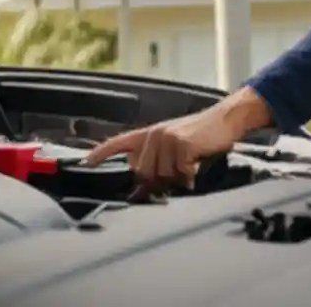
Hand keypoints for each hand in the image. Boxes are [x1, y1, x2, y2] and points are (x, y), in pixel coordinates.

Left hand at [82, 87, 272, 189]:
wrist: (224, 120)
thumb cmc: (200, 136)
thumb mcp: (173, 146)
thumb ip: (155, 163)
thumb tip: (141, 189)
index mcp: (149, 133)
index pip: (118, 142)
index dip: (100, 154)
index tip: (86, 163)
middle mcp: (154, 134)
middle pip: (144, 173)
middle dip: (160, 180)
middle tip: (178, 172)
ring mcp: (167, 138)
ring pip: (162, 176)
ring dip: (177, 178)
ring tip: (189, 165)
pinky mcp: (182, 144)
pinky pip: (180, 174)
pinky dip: (190, 176)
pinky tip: (197, 165)